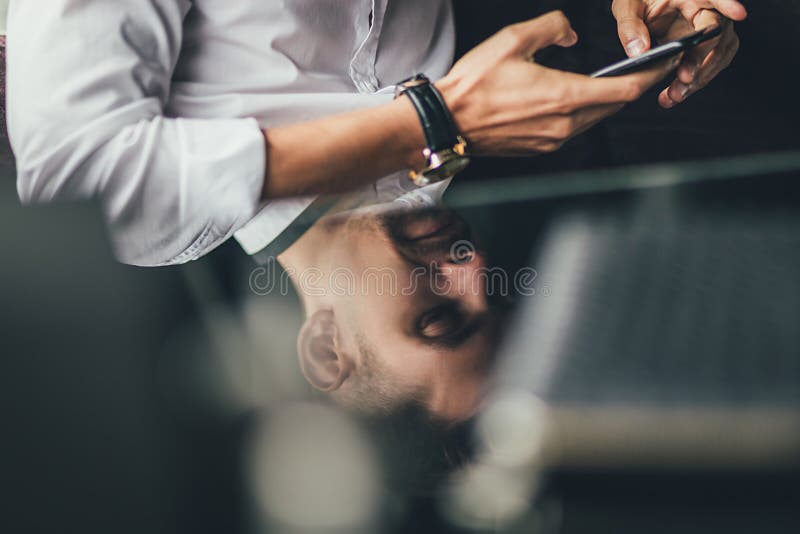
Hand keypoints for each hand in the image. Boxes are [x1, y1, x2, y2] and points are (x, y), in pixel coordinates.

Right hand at [436, 11, 675, 155]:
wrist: (447, 122)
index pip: (627, 91)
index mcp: (565, 96)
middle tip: (643, 70)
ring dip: (605, 103)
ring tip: (608, 83)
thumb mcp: (513, 39)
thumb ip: (552, 27)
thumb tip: (569, 34)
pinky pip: (571, 130)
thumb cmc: (475, 84)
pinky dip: (580, 114)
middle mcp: (564, 124)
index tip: (666, 64)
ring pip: (594, 120)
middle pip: (614, 108)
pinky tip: (569, 99)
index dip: (652, 77)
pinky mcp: (539, 149)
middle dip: (632, 88)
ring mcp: (552, 140)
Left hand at [612, 0, 746, 107]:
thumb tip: (639, 51)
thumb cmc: (638, 0)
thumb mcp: (628, 6)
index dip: (728, 4)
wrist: (638, 10)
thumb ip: (630, 26)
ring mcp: (708, 30)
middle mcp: (706, 10)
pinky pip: (708, 66)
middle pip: (718, 34)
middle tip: (684, 79)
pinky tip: (675, 94)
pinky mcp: (703, 48)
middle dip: (702, 60)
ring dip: (700, 78)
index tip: (738, 13)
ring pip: (718, 54)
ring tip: (675, 95)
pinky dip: (694, 83)